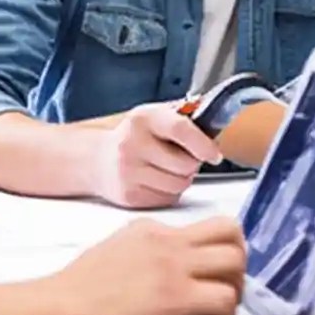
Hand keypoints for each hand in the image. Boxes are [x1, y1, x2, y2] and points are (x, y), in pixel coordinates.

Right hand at [49, 216, 245, 314]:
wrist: (63, 306)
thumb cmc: (80, 290)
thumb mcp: (116, 251)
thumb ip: (145, 251)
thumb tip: (167, 270)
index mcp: (150, 228)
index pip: (201, 226)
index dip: (213, 253)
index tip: (207, 275)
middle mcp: (167, 239)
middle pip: (230, 228)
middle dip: (237, 259)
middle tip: (225, 287)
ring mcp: (173, 265)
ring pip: (235, 259)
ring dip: (234, 287)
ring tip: (216, 310)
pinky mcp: (176, 294)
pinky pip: (224, 297)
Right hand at [92, 103, 223, 207]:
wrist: (98, 160)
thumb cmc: (136, 135)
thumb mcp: (155, 116)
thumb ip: (185, 116)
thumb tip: (216, 120)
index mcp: (144, 118)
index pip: (181, 129)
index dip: (204, 144)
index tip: (215, 154)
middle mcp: (132, 144)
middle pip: (185, 164)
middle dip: (192, 163)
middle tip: (185, 157)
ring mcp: (128, 172)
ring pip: (179, 184)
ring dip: (183, 178)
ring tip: (169, 168)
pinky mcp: (129, 195)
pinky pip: (168, 198)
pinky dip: (170, 191)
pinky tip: (157, 180)